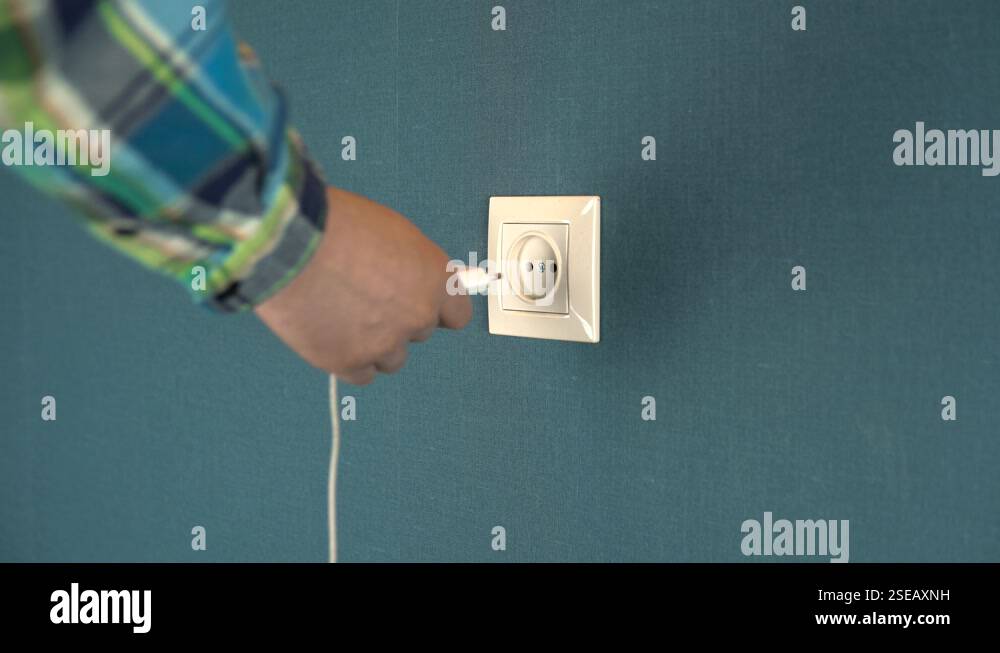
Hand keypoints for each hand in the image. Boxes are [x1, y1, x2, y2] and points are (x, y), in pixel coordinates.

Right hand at [254, 187, 471, 383]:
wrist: (289, 242)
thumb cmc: (336, 224)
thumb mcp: (391, 231)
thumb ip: (411, 264)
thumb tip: (412, 278)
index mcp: (434, 279)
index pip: (457, 314)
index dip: (438, 310)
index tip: (422, 306)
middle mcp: (417, 314)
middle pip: (419, 333)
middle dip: (398, 320)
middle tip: (366, 300)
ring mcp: (385, 342)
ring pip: (391, 359)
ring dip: (374, 344)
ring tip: (343, 316)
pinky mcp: (349, 362)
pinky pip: (361, 374)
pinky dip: (349, 360)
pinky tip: (331, 336)